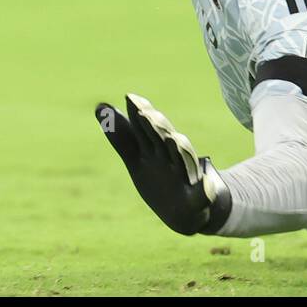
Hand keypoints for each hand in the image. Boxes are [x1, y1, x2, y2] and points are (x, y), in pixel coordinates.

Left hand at [95, 94, 230, 234]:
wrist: (188, 209)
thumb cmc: (161, 178)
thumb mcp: (137, 159)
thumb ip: (121, 135)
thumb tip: (99, 106)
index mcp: (153, 150)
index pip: (143, 130)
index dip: (137, 116)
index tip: (128, 97)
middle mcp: (170, 158)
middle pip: (161, 140)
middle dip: (155, 128)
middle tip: (144, 114)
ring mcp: (186, 176)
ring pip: (183, 160)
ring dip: (179, 150)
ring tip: (173, 140)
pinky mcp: (200, 197)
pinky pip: (203, 194)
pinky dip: (206, 189)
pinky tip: (207, 184)